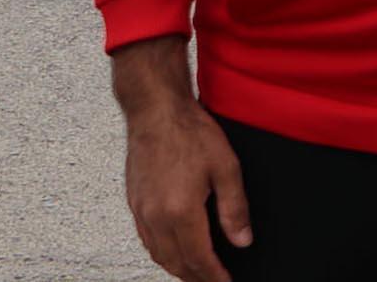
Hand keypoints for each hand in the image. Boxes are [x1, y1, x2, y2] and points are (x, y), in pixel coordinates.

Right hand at [113, 39, 249, 281]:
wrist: (156, 111)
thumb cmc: (192, 133)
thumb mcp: (226, 168)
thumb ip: (235, 208)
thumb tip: (242, 241)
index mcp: (180, 212)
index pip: (199, 258)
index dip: (214, 276)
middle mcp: (155, 218)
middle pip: (176, 262)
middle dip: (196, 277)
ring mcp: (140, 212)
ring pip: (158, 255)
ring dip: (177, 269)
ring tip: (197, 274)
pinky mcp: (133, 204)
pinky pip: (146, 240)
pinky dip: (161, 253)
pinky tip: (173, 251)